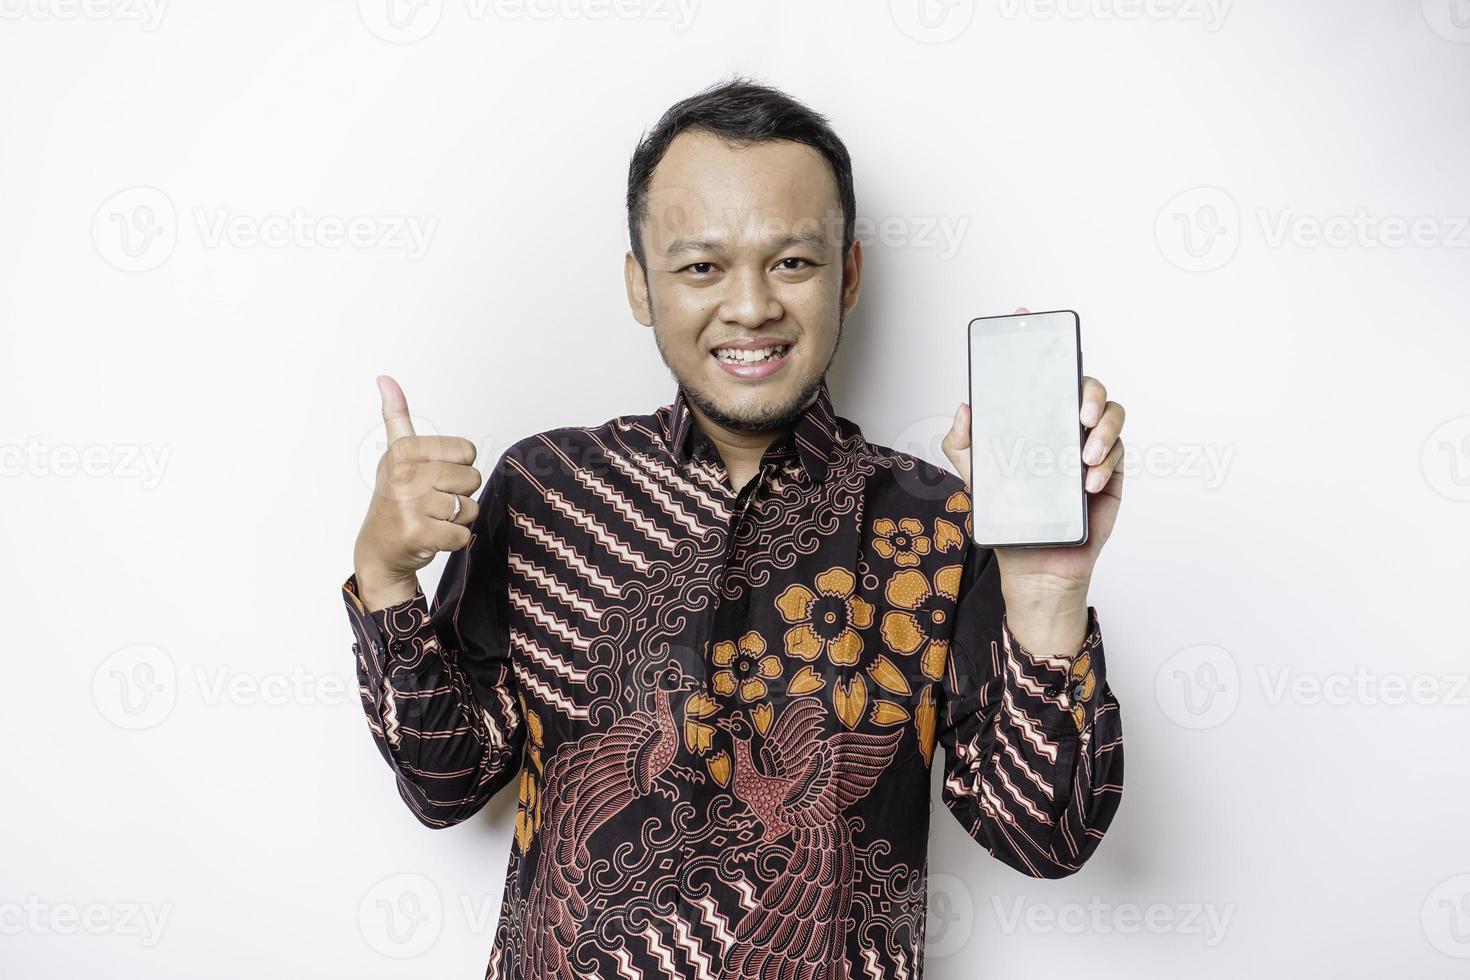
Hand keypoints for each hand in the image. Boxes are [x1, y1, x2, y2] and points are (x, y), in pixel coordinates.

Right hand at [353, 375, 482, 610]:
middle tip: (431, 503)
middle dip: (459, 494)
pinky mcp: (418, 534)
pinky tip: (432, 537)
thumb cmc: (395, 498)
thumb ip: (396, 417)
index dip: (458, 467)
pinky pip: (463, 534)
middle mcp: (404, 474)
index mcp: (404, 449)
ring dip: (457, 519)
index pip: (468, 451)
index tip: (432, 477)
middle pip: (472, 479)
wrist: (379, 549)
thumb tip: (384, 378)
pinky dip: (454, 540)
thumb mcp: (396, 454)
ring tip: (431, 519)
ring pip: (469, 508)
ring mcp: (409, 505)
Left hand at [940, 308, 1125, 597]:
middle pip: (1087, 387)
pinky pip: (1118, 453)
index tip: (1027, 315)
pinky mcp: (1110, 473)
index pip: (1041, 375)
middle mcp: (1065, 427)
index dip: (1038, 342)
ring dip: (1103, 429)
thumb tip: (964, 409)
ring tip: (1082, 456)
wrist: (1037, 566)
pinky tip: (1087, 482)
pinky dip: (1105, 462)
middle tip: (1078, 409)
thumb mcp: (979, 479)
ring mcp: (1090, 447)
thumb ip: (964, 446)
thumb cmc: (1011, 517)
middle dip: (1088, 389)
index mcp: (1035, 421)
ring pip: (1112, 414)